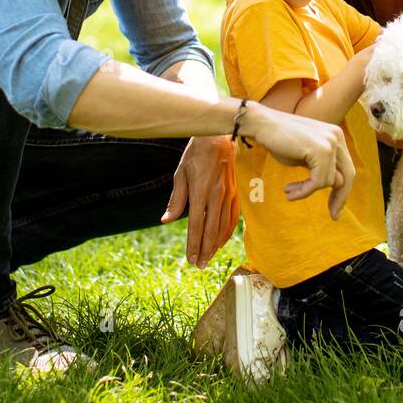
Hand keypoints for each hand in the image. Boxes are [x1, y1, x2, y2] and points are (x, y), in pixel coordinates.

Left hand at [161, 135, 238, 268]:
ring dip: (216, 244)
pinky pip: (233, 217)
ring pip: (224, 226)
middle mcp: (216, 195)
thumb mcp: (180, 173)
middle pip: (211, 230)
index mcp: (200, 191)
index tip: (190, 259)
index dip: (193, 244)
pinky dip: (227, 232)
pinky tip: (221, 240)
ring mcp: (228, 194)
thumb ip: (176, 199)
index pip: (196, 225)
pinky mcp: (235, 192)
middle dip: (205, 250)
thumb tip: (166, 220)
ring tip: (209, 256)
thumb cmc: (195, 154)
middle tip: (200, 265)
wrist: (218, 136)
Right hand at [240, 102, 355, 219]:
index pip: (347, 168)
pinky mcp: (321, 149)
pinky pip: (317, 182)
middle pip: (348, 176)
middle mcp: (336, 136)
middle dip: (340, 198)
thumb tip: (337, 184)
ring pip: (329, 181)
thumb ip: (321, 168)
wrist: (262, 125)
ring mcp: (330, 142)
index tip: (334, 208)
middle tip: (333, 216)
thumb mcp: (305, 158)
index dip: (342, 191)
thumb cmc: (279, 141)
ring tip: (289, 191)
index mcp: (335, 136)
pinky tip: (289, 192)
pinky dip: (303, 191)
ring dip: (307, 191)